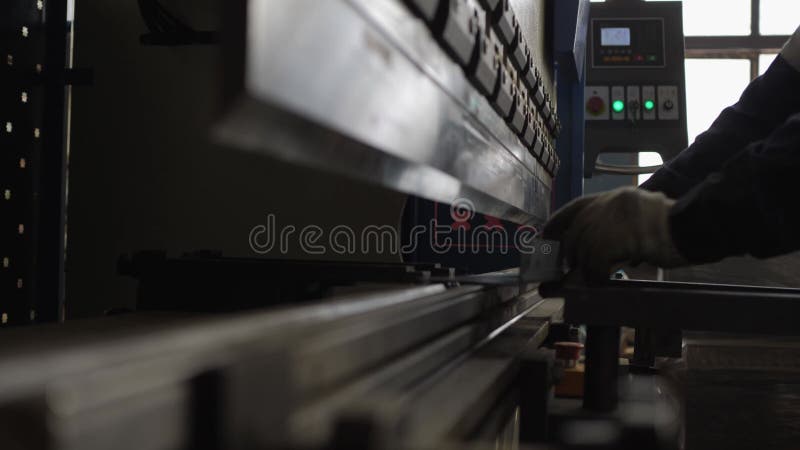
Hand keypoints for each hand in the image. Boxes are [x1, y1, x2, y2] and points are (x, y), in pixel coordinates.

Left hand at [543, 187, 687, 280]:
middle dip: (571, 254)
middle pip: (577, 233)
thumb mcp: (641, 216)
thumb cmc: (675, 229)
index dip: (558, 222)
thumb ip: (618, 226)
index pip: (576, 207)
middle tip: (573, 269)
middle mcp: (608, 205)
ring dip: (588, 268)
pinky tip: (605, 280)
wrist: (695, 228)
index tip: (546, 234)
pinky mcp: (615, 240)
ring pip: (584, 250)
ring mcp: (611, 221)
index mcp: (615, 198)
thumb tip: (598, 250)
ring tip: (598, 277)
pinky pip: (595, 263)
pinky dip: (598, 276)